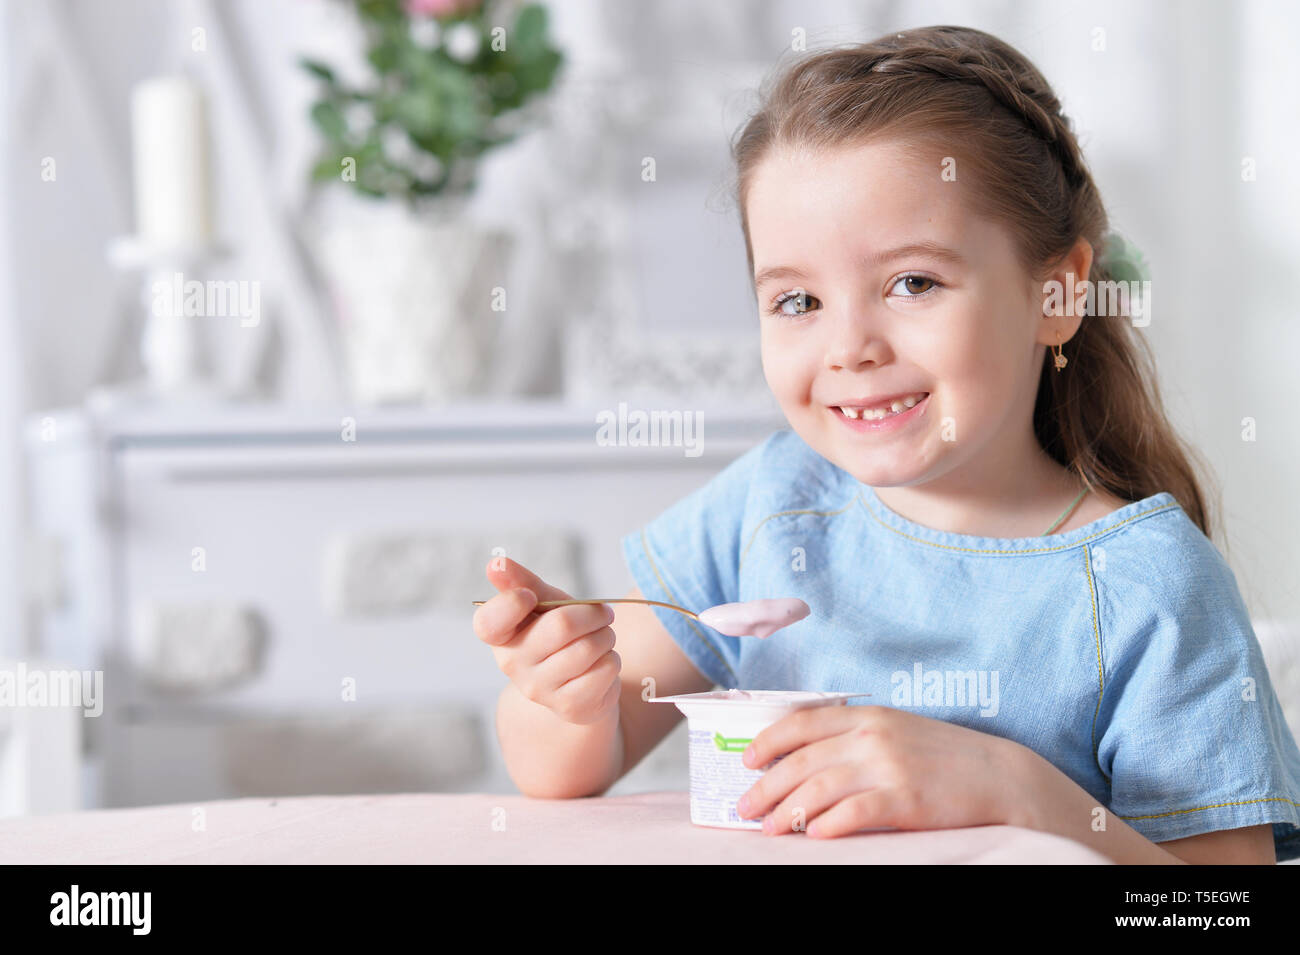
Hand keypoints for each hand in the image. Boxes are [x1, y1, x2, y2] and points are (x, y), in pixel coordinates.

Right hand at [472, 557, 621, 725]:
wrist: (578, 681)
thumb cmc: (557, 633)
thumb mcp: (542, 602)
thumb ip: (521, 582)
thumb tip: (496, 563)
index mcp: (498, 635)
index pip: (489, 622)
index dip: (512, 603)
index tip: (529, 596)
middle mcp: (511, 664)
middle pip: (562, 625)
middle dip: (592, 614)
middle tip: (600, 614)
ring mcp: (539, 689)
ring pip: (589, 647)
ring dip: (606, 636)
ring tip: (601, 639)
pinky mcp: (569, 706)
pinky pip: (605, 669)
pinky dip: (612, 660)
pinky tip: (601, 664)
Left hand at [735, 704, 1022, 836]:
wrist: (999, 775)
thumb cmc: (944, 757)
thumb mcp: (896, 731)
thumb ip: (855, 738)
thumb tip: (806, 761)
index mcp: (867, 716)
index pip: (803, 722)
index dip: (768, 740)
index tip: (745, 760)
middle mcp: (872, 737)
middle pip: (802, 761)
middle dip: (766, 786)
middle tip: (744, 807)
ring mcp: (888, 767)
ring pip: (819, 789)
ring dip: (786, 812)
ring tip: (768, 829)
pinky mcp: (905, 799)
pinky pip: (854, 813)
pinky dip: (828, 825)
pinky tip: (813, 835)